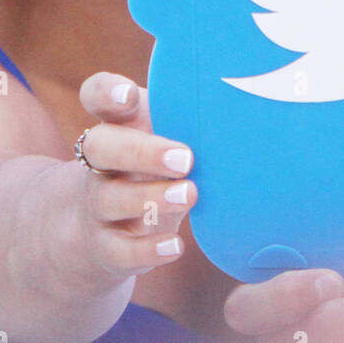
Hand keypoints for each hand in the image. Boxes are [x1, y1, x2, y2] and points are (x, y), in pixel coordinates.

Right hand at [64, 71, 198, 284]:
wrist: (104, 228)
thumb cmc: (153, 166)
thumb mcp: (163, 135)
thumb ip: (187, 116)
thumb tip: (247, 94)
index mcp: (117, 125)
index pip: (96, 96)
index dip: (106, 92)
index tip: (129, 95)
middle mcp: (101, 163)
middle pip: (101, 147)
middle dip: (141, 151)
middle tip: (186, 158)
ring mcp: (98, 205)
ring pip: (110, 198)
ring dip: (151, 197)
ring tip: (191, 194)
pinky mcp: (106, 247)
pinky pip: (120, 250)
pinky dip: (147, 250)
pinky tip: (175, 246)